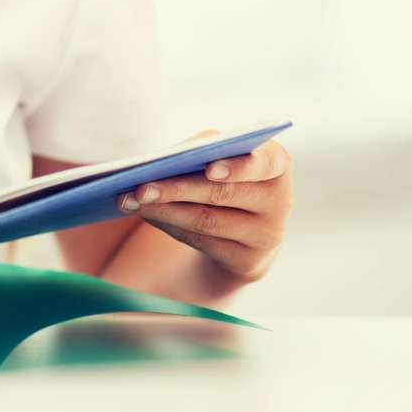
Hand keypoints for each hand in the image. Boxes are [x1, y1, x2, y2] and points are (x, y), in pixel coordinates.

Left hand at [117, 128, 292, 285]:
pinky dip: (170, 225)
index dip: (239, 166)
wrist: (244, 228)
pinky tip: (147, 214)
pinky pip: (202, 241)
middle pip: (223, 194)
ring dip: (165, 210)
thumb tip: (159, 160)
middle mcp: (279, 200)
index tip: (210, 168)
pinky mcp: (248, 261)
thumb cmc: (225, 176)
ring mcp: (267, 235)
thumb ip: (201, 149)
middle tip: (141, 186)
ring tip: (133, 200)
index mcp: (276, 165)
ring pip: (207, 221)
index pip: (266, 163)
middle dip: (177, 188)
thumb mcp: (220, 156)